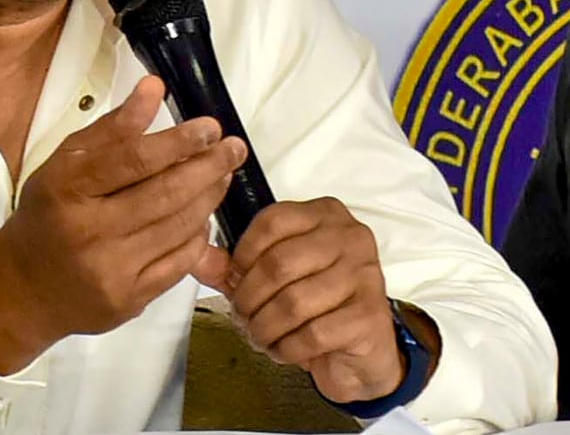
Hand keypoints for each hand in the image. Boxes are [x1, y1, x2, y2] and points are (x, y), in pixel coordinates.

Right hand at [0, 75, 246, 374]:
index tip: (209, 127)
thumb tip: (154, 88)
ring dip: (208, 197)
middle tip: (233, 148)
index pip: (133, 160)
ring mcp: (111, 271)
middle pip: (164, 194)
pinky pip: (178, 262)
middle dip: (207, 167)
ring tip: (222, 174)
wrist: (22, 288)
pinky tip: (202, 215)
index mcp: (68, 190)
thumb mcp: (64, 164)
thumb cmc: (47, 215)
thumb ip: (111, 128)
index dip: (178, 141)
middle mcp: (89, 232)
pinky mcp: (129, 301)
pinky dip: (197, 234)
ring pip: (178, 228)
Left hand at [193, 197, 415, 404]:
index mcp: (325, 215)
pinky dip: (287, 347)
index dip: (243, 253)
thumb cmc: (317, 306)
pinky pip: (313, 334)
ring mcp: (365, 275)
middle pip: (279, 263)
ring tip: (258, 335)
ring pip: (293, 302)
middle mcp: (350, 238)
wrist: (362, 354)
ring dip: (264, 326)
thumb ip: (235, 265)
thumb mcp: (276, 277)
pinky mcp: (370, 316)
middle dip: (249, 297)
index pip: (272, 221)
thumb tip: (199, 257)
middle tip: (241, 315)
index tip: (233, 277)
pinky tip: (282, 349)